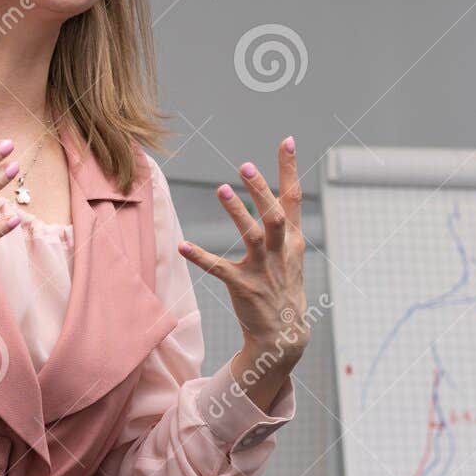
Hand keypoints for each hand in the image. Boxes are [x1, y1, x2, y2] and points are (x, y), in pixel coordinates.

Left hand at [178, 136, 308, 401]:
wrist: (285, 334)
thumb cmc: (284, 285)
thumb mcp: (292, 252)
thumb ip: (285, 221)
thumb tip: (279, 188)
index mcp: (293, 240)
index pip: (293, 198)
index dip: (289, 169)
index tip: (286, 141)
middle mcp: (281, 251)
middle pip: (275, 215)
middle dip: (262, 190)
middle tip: (246, 166)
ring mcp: (263, 270)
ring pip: (252, 237)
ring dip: (238, 214)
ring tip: (223, 189)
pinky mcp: (243, 288)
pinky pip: (220, 269)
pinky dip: (201, 257)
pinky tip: (182, 246)